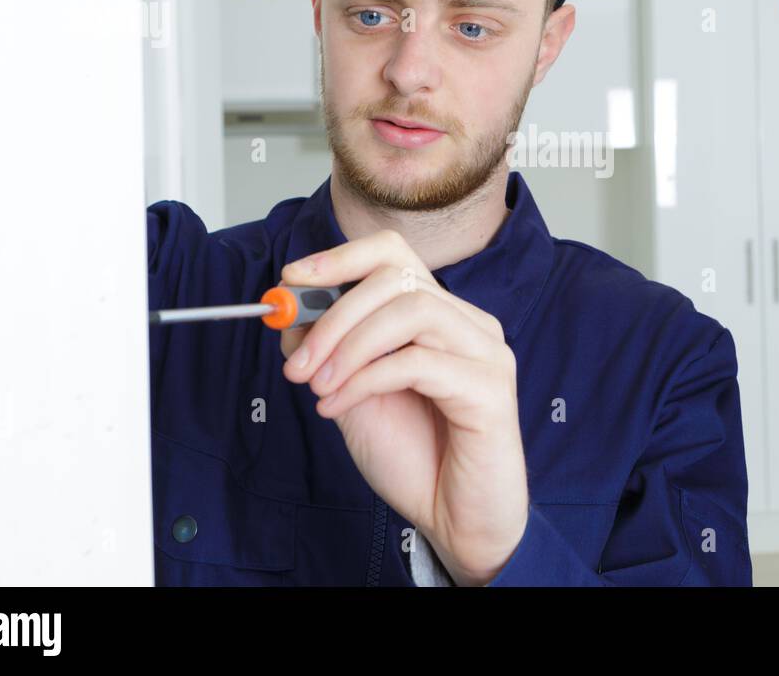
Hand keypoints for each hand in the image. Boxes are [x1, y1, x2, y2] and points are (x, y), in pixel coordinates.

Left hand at [279, 230, 529, 585]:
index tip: (291, 279)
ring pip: (412, 310)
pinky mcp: (489, 389)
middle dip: (334, 314)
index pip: (395, 255)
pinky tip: (339, 407)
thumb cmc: (416, 458)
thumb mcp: (354, 395)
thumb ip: (329, 353)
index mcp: (440, 317)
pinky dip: (365, 380)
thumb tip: (289, 313)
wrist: (459, 522)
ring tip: (317, 386)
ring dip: (349, 345)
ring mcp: (486, 353)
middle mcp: (469, 325)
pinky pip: (418, 363)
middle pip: (399, 278)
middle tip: (297, 360)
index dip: (341, 257)